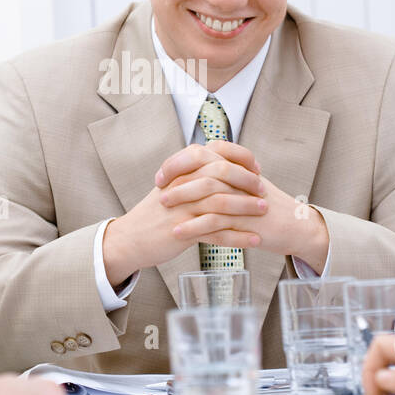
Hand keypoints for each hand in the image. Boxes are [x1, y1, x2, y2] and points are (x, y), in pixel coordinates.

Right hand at [102, 141, 265, 283]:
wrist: (130, 239)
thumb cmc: (155, 215)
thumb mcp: (171, 187)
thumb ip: (192, 175)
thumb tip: (220, 166)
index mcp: (180, 171)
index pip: (215, 153)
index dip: (239, 159)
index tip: (255, 168)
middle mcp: (182, 185)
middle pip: (221, 175)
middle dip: (247, 181)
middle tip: (263, 190)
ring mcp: (182, 208)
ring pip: (221, 202)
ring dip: (246, 208)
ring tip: (264, 212)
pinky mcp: (183, 231)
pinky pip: (217, 233)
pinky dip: (238, 237)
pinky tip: (254, 241)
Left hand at [159, 141, 329, 269]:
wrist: (295, 226)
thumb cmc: (266, 207)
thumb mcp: (245, 184)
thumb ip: (223, 174)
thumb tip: (191, 171)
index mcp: (238, 165)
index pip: (203, 152)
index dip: (179, 161)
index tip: (162, 175)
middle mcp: (241, 177)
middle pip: (203, 168)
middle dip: (177, 179)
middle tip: (159, 191)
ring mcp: (244, 197)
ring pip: (207, 194)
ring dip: (182, 202)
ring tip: (164, 210)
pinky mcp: (246, 220)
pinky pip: (215, 222)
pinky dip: (194, 227)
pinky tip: (179, 233)